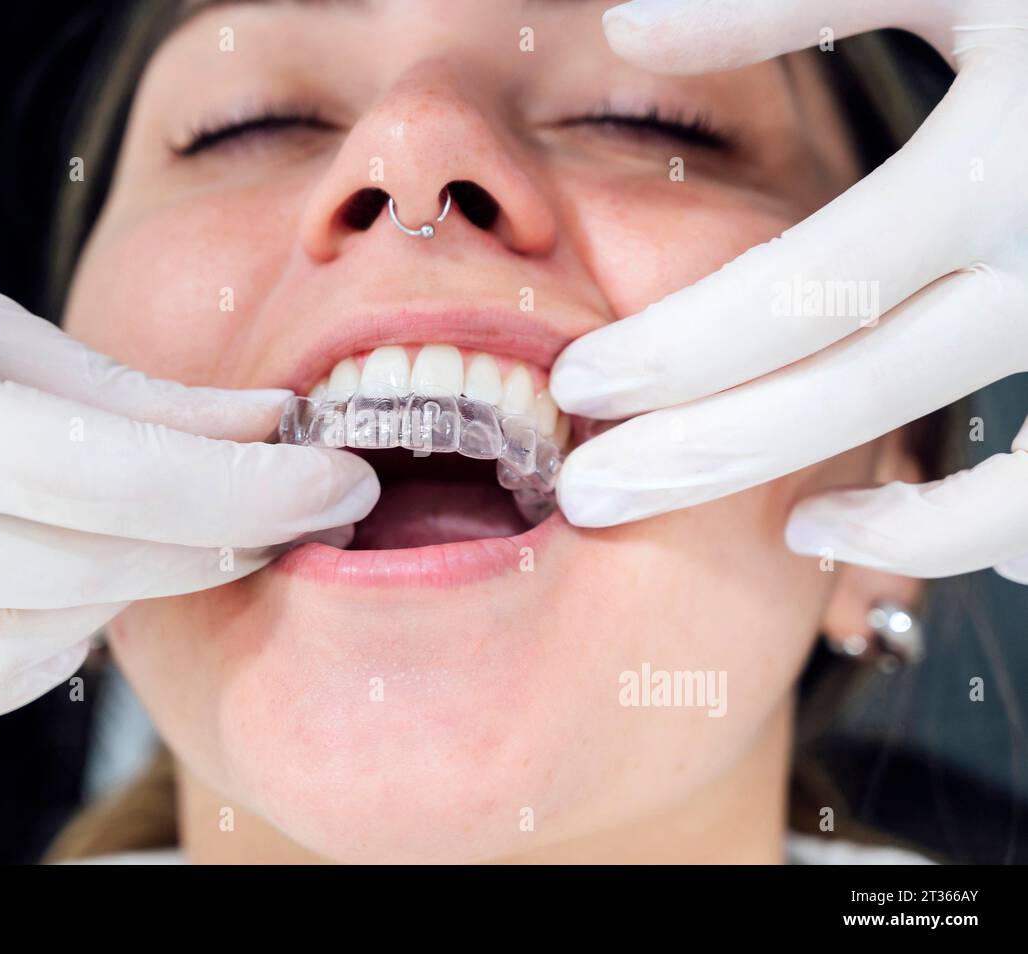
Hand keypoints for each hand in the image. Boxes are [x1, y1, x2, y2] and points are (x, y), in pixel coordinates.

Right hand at [0, 82, 377, 724]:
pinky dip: (40, 648)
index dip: (253, 489)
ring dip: (129, 593)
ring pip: (27, 652)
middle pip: (86, 570)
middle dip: (215, 537)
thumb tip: (261, 432)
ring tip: (168, 527)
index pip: (115, 483)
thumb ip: (112, 389)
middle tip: (287, 495)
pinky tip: (74, 589)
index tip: (341, 477)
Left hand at [550, 0, 1027, 580]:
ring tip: (728, 526)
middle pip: (847, 394)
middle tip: (584, 494)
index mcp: (995, 165)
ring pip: (950, 466)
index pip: (800, 289)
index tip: (577, 384)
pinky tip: (857, 538)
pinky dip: (968, 534)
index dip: (677, 350)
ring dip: (831, 518)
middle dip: (701, 454)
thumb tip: (625, 28)